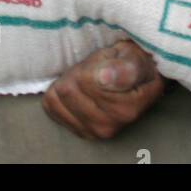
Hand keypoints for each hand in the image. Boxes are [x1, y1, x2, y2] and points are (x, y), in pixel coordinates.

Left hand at [41, 39, 163, 139]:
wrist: (139, 82)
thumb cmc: (135, 64)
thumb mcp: (135, 58)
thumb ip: (124, 68)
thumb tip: (104, 77)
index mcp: (126, 107)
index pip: (85, 80)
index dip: (91, 64)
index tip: (106, 60)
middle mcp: (109, 126)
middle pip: (68, 88)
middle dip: (77, 71)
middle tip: (94, 68)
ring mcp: (94, 132)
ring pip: (58, 96)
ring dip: (67, 80)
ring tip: (87, 78)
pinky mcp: (80, 131)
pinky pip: (51, 106)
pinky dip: (58, 92)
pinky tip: (77, 89)